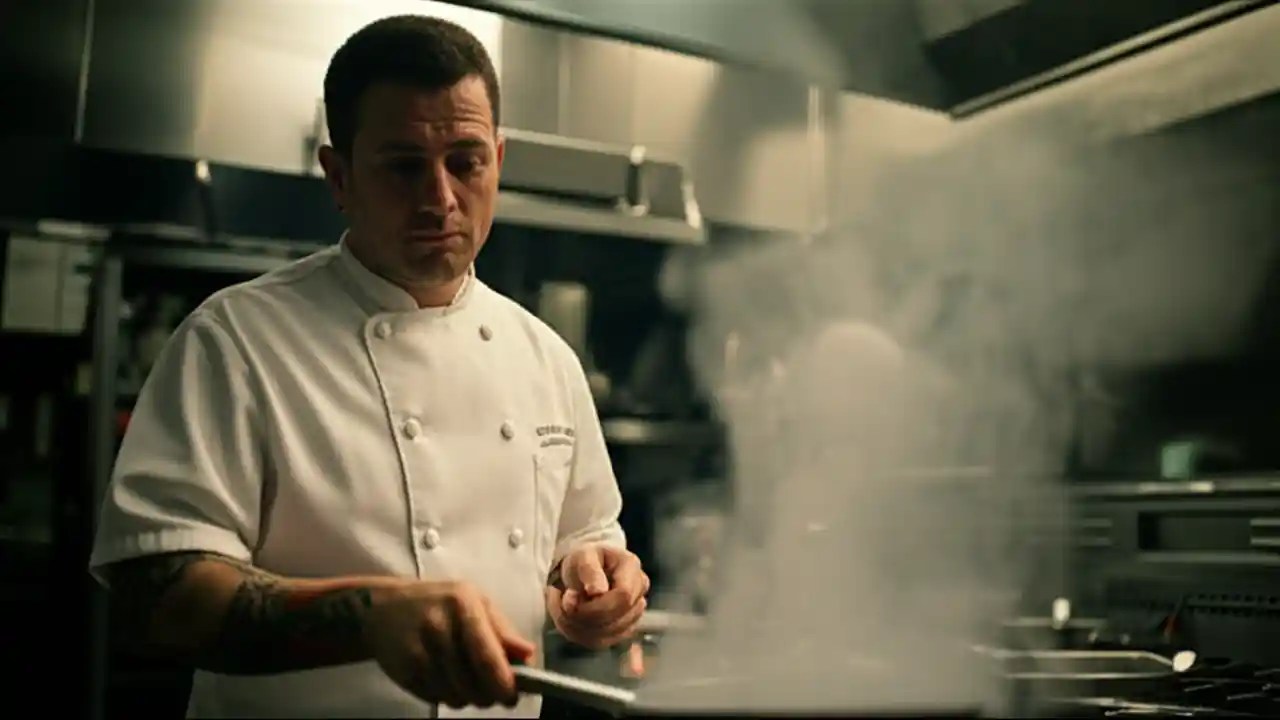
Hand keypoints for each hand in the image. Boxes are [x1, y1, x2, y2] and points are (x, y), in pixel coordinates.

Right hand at [364, 580, 535, 708]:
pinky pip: (436, 698)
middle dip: (488, 695)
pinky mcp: (404, 671)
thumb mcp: (474, 602)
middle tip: (491, 690)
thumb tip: (528, 654)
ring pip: (456, 696)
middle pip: (474, 684)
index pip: (487, 656)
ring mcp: (418, 651)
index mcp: (463, 604)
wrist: (381, 608)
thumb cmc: (439, 603)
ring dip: (467, 696)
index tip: (512, 697)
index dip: (504, 683)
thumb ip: (502, 629)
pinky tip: (443, 677)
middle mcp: (439, 627)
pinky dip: (446, 695)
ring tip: (464, 677)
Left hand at [546, 545, 648, 649]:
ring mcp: (634, 611)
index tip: (570, 597)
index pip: (624, 596)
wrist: (581, 571)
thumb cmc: (583, 560)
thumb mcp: (582, 557)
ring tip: (565, 609)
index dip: (597, 604)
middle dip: (585, 616)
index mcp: (631, 566)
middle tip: (564, 603)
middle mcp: (639, 589)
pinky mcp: (623, 628)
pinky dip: (581, 634)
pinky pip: (602, 642)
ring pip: (610, 634)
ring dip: (580, 627)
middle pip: (618, 618)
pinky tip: (571, 619)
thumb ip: (590, 572)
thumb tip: (598, 591)